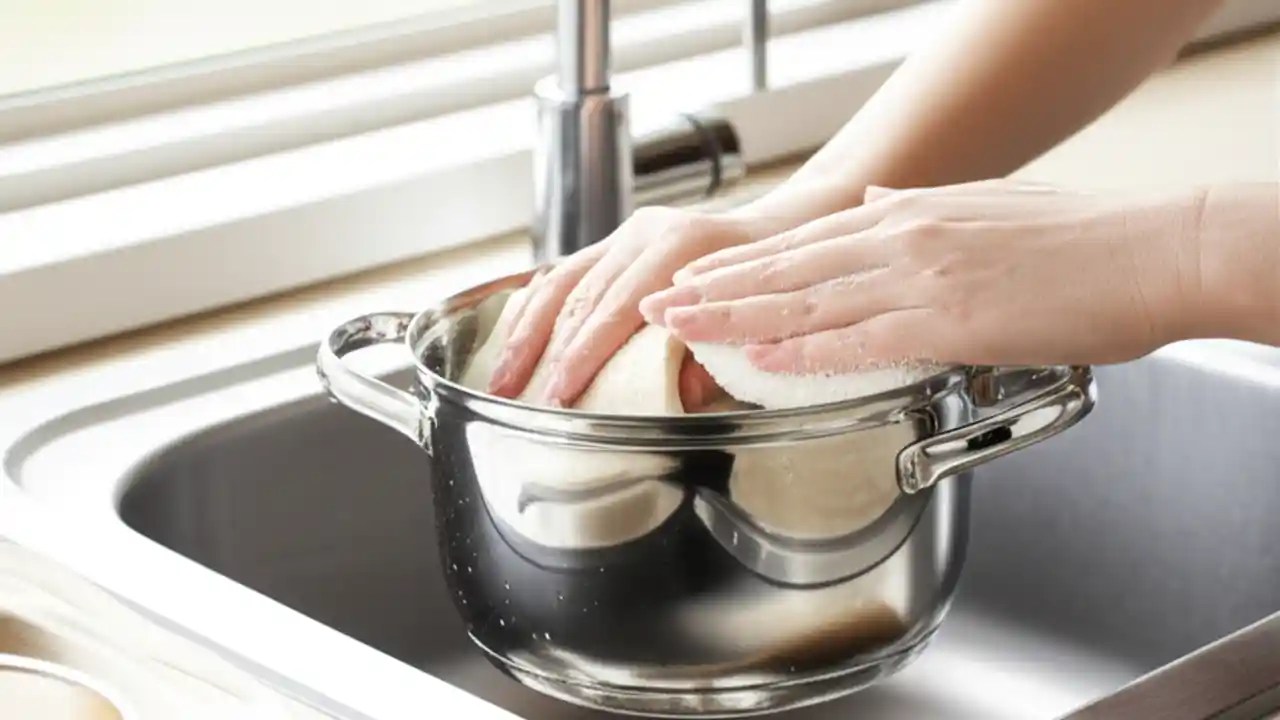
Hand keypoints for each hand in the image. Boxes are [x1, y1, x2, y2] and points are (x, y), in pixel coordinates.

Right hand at [489, 206, 785, 407]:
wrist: (776, 236)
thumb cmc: (764, 288)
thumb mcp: (749, 327)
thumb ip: (712, 361)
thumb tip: (670, 394)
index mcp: (681, 246)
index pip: (617, 308)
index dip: (584, 355)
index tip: (560, 394)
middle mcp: (647, 233)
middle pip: (580, 294)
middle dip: (544, 351)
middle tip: (520, 396)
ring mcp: (626, 234)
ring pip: (561, 282)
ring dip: (526, 334)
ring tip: (503, 379)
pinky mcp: (614, 243)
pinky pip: (564, 275)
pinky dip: (535, 310)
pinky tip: (514, 342)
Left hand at [642, 180, 1204, 372]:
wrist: (1152, 251)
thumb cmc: (1078, 240)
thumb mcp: (984, 208)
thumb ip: (917, 211)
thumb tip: (872, 201)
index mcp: (909, 217)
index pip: (803, 243)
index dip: (742, 264)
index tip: (695, 275)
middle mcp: (902, 240)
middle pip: (787, 269)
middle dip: (715, 288)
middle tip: (656, 302)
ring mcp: (922, 279)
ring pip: (807, 301)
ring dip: (736, 317)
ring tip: (680, 327)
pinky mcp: (951, 321)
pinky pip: (861, 340)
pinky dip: (804, 351)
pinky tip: (761, 358)